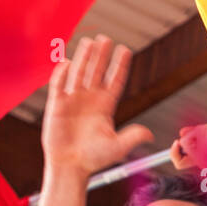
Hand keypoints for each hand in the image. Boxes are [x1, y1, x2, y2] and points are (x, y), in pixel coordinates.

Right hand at [42, 35, 153, 175]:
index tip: (125, 50)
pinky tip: (68, 62)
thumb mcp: (117, 147)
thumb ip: (132, 137)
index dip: (120, 66)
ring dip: (85, 58)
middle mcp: (90, 100)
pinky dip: (62, 73)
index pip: (114, 81)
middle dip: (102, 56)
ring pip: (80, 73)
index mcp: (105, 106)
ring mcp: (73, 100)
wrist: (70, 166)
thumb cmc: (94, 159)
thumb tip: (149, 134)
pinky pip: (59, 85)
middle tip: (107, 39)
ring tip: (90, 42)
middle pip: (97, 72)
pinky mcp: (57, 105)